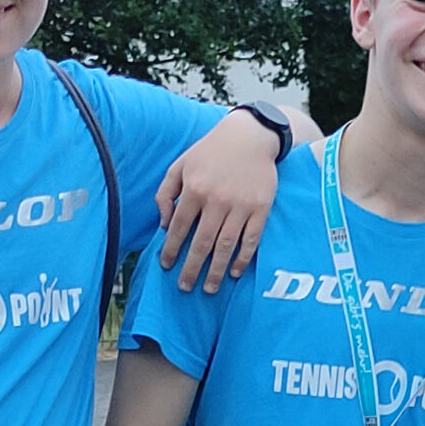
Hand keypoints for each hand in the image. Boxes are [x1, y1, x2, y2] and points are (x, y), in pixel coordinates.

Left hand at [157, 104, 312, 294]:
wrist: (250, 137)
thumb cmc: (211, 151)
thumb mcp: (181, 165)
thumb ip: (165, 193)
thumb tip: (163, 225)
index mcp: (194, 189)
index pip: (178, 228)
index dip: (171, 249)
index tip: (167, 266)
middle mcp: (217, 200)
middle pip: (202, 243)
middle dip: (192, 268)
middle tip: (185, 288)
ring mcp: (241, 206)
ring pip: (226, 246)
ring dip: (216, 271)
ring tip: (209, 289)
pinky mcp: (261, 208)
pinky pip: (251, 240)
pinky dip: (243, 258)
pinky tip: (234, 272)